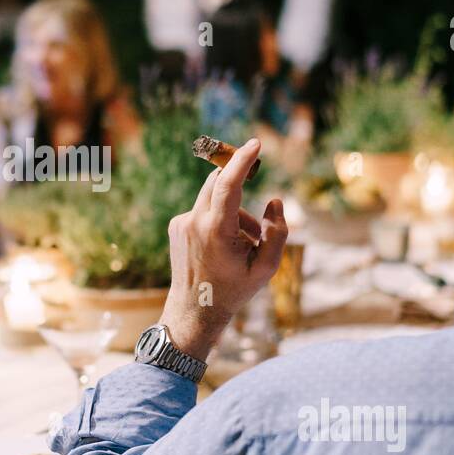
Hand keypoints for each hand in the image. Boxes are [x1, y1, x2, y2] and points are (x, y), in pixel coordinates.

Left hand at [158, 138, 288, 359]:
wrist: (194, 310)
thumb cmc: (233, 290)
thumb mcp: (266, 268)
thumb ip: (277, 232)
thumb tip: (274, 200)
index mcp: (217, 230)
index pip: (228, 184)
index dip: (242, 160)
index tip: (256, 143)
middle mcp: (195, 222)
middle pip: (217, 182)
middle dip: (238, 179)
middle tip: (255, 173)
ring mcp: (181, 223)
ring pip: (211, 198)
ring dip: (232, 209)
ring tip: (245, 242)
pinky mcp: (175, 226)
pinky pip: (201, 211)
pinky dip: (217, 218)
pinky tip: (222, 246)